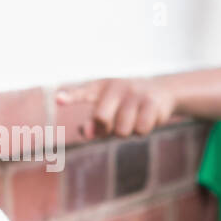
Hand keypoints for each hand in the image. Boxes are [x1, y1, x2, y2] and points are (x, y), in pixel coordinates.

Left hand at [55, 77, 176, 138]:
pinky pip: (141, 130)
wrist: (162, 91)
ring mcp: (134, 93)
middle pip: (101, 118)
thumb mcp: (108, 111)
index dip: (70, 96)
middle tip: (115, 122)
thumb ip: (93, 124)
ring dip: (127, 131)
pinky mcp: (151, 102)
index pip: (83, 93)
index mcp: (100, 87)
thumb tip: (86, 134)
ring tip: (133, 118)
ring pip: (122, 130)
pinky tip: (146, 118)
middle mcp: (116, 86)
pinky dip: (142, 131)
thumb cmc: (125, 105)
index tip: (58, 99)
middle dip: (106, 128)